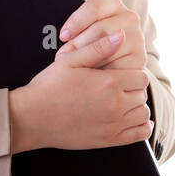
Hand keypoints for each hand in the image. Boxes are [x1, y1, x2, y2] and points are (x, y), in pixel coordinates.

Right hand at [11, 31, 151, 151]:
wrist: (31, 118)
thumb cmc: (48, 87)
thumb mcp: (70, 60)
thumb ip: (98, 47)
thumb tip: (121, 35)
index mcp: (109, 83)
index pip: (141, 76)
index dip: (132, 74)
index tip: (121, 74)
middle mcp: (115, 104)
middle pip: (142, 94)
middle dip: (134, 89)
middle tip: (119, 87)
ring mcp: (114, 125)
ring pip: (143, 113)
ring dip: (136, 106)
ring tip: (121, 101)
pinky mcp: (109, 140)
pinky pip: (140, 133)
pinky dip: (142, 126)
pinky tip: (132, 119)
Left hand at [54, 0, 146, 73]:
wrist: (117, 61)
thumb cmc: (94, 43)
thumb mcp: (85, 28)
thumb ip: (78, 27)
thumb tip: (65, 36)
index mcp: (114, 5)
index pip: (94, 7)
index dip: (76, 22)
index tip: (64, 36)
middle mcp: (129, 18)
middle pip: (100, 29)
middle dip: (79, 45)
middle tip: (63, 56)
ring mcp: (137, 38)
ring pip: (108, 49)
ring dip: (88, 61)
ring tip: (76, 67)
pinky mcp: (139, 59)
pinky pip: (116, 67)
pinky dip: (101, 73)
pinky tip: (92, 76)